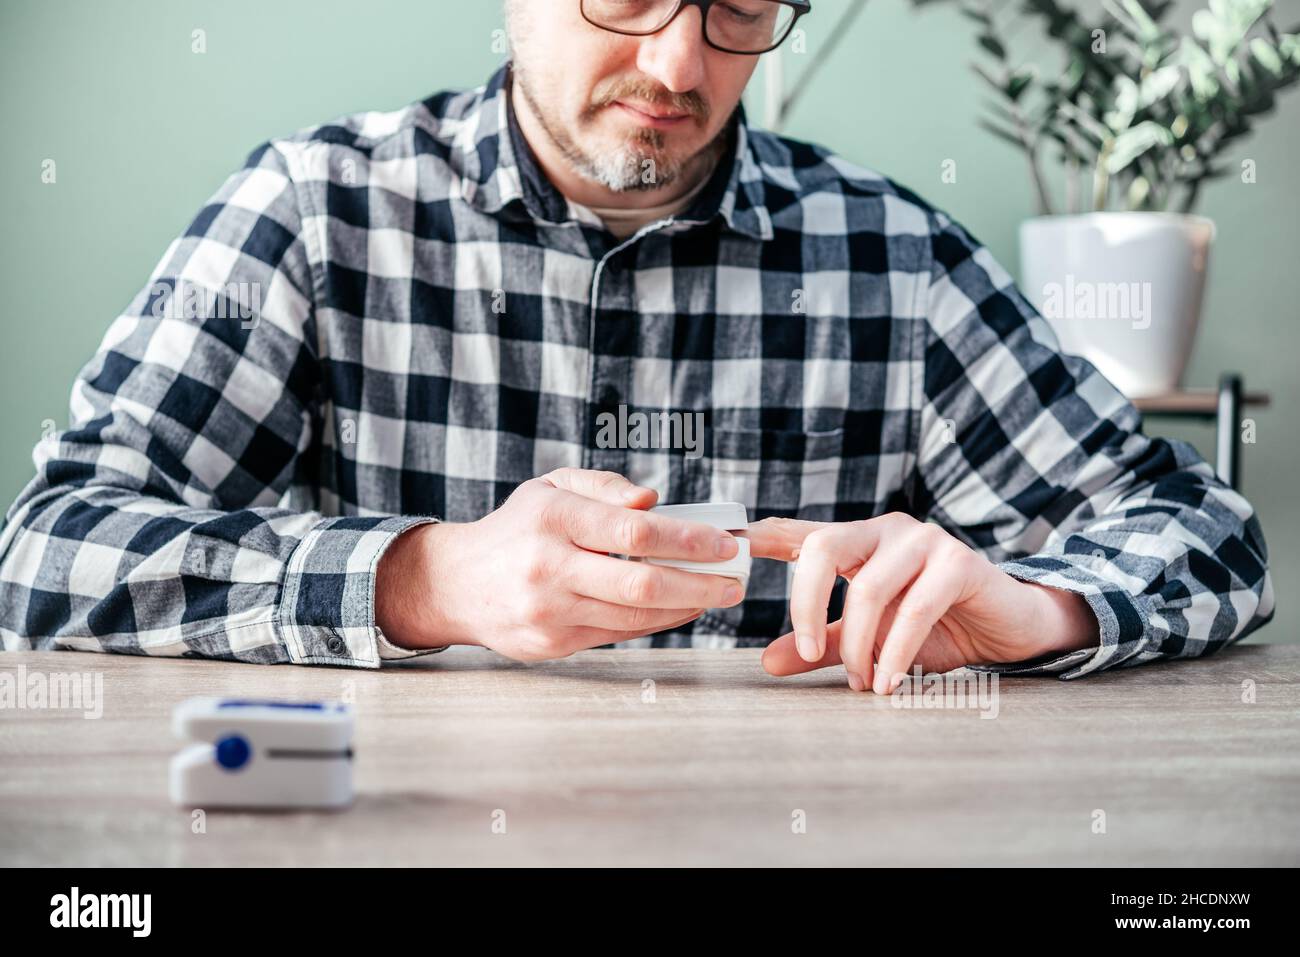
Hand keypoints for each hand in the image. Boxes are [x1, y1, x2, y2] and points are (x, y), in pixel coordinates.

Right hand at [375, 469, 744, 659]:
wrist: (456, 584)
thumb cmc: (518, 529)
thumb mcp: (552, 487)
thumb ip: (605, 487)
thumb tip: (654, 500)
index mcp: (553, 518)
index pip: (634, 532)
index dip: (687, 539)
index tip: (723, 543)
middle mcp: (548, 567)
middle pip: (641, 582)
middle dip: (700, 584)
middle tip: (735, 582)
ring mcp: (549, 611)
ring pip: (634, 614)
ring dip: (686, 606)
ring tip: (716, 594)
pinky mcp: (551, 644)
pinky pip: (618, 634)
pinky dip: (656, 622)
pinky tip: (680, 609)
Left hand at [745, 513, 1098, 692]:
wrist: (1010, 630)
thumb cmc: (938, 629)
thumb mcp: (872, 641)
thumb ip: (824, 646)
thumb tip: (768, 662)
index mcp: (860, 542)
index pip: (804, 532)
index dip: (767, 534)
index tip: (733, 540)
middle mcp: (887, 530)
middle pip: (824, 548)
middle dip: (806, 605)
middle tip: (807, 653)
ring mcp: (924, 541)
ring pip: (869, 588)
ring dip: (860, 646)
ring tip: (864, 685)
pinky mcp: (960, 562)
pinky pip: (914, 609)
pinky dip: (896, 650)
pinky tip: (890, 682)